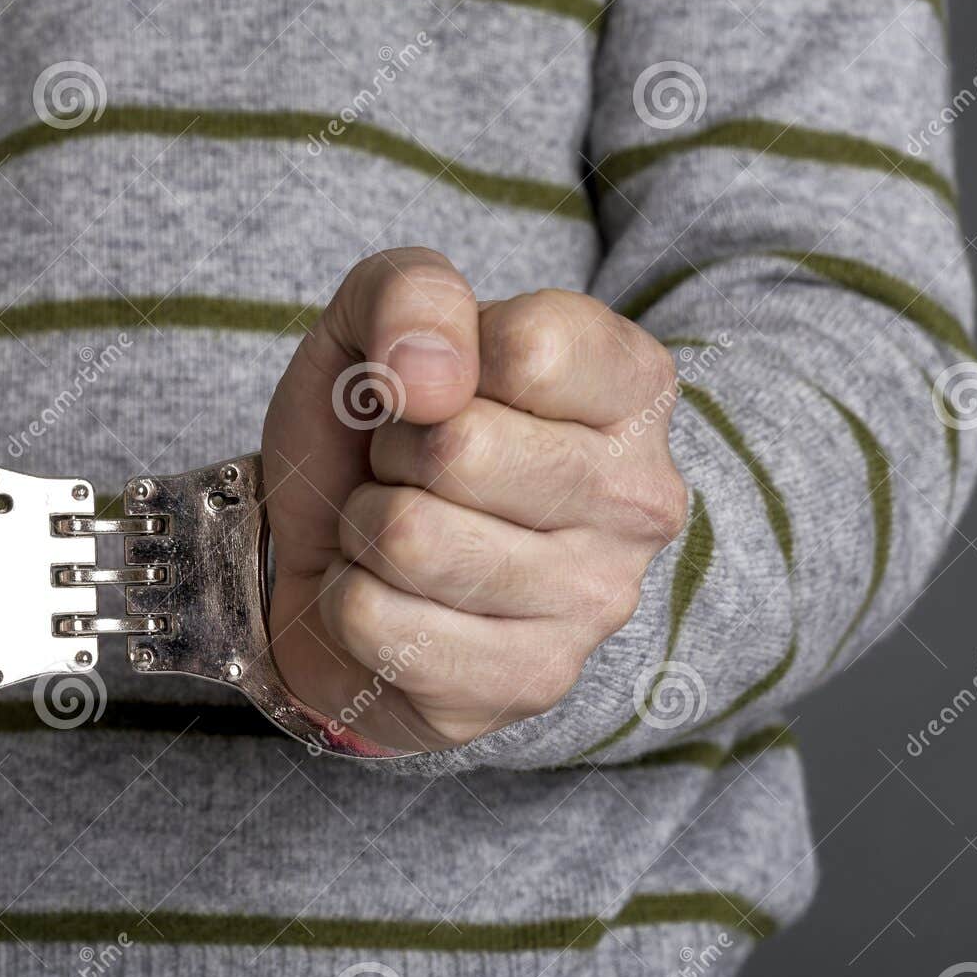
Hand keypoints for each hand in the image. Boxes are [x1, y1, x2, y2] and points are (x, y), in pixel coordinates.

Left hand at [262, 249, 688, 751]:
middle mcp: (641, 499)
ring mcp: (595, 602)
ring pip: (410, 538)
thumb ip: (411, 293)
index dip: (430, 362)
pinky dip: (350, 602)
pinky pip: (378, 622)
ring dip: (367, 528)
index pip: (531, 347)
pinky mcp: (530, 682)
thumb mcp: (375, 327)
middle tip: (406, 470)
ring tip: (398, 530)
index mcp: (633, 388)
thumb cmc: (377, 434)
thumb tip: (430, 377)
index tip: (432, 391)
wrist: (335, 561)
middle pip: (460, 448)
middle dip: (392, 453)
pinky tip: (393, 598)